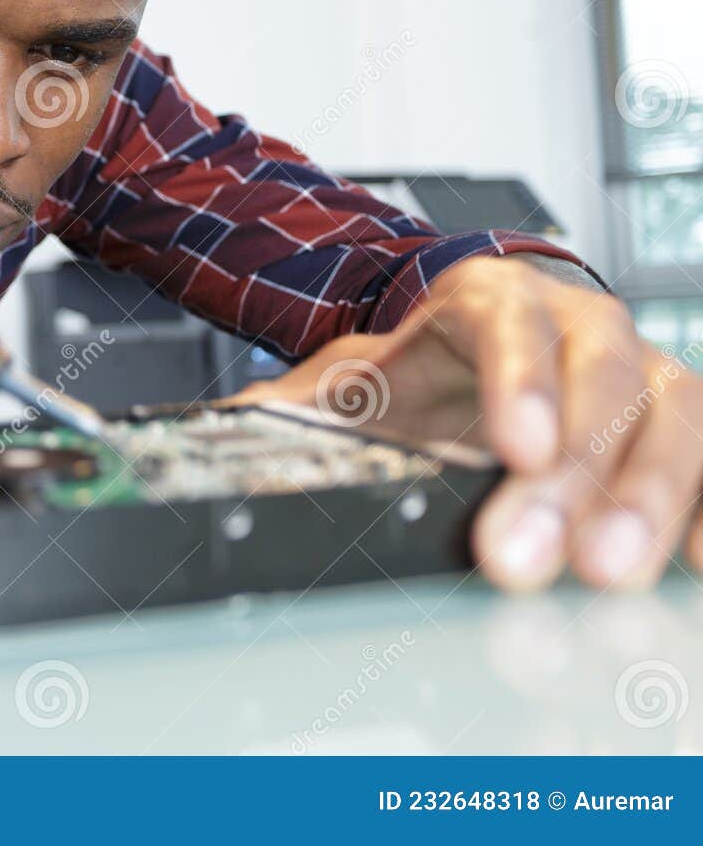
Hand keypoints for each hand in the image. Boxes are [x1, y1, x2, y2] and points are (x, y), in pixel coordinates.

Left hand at [232, 255, 702, 590]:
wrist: (462, 358)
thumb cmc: (411, 374)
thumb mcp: (351, 379)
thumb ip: (295, 408)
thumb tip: (219, 436)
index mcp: (493, 300)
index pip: (514, 328)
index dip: (521, 384)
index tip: (512, 448)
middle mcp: (581, 324)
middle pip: (600, 382)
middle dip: (574, 474)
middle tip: (534, 556)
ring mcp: (643, 373)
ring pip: (674, 420)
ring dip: (650, 499)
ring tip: (611, 573)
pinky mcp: (676, 428)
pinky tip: (692, 566)